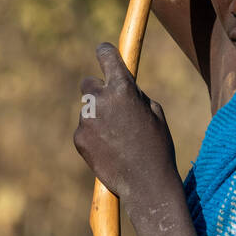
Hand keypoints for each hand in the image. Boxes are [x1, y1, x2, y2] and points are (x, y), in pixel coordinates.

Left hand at [74, 43, 177, 206]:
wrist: (145, 183)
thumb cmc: (157, 146)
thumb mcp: (155, 113)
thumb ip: (135, 95)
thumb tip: (123, 86)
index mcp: (123, 88)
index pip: (106, 56)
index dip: (105, 53)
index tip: (103, 52)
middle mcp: (101, 100)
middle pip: (89, 83)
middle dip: (98, 90)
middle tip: (112, 106)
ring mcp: (86, 120)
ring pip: (88, 110)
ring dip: (98, 117)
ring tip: (118, 139)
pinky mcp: (79, 138)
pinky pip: (84, 130)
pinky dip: (93, 136)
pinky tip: (110, 150)